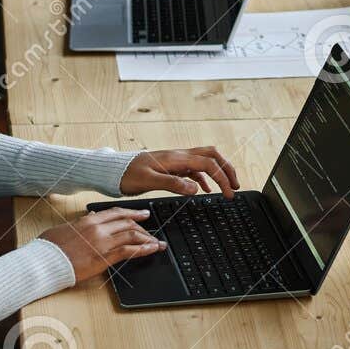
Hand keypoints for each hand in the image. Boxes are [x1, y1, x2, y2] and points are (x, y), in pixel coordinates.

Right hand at [40, 208, 165, 281]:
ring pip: (132, 236)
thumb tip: (92, 215)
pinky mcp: (103, 258)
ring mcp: (102, 243)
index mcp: (89, 220)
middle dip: (143, 228)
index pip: (117, 212)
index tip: (143, 214)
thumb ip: (81, 222)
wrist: (43, 262)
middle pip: (128, 224)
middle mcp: (98, 228)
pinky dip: (143, 249)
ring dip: (147, 239)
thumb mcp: (65, 228)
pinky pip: (129, 251)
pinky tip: (151, 250)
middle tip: (152, 231)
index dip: (133, 213)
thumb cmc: (50, 247)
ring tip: (157, 243)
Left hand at [119, 147, 238, 197]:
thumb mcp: (149, 181)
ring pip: (206, 160)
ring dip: (219, 171)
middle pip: (213, 156)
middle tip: (236, 186)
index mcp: (177, 158)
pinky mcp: (172, 166)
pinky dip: (204, 177)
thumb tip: (196, 188)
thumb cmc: (127, 174)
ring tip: (227, 186)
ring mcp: (177, 160)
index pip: (209, 164)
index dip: (222, 177)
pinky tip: (204, 189)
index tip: (229, 192)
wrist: (114, 170)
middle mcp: (180, 156)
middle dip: (228, 169)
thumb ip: (173, 184)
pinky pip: (195, 168)